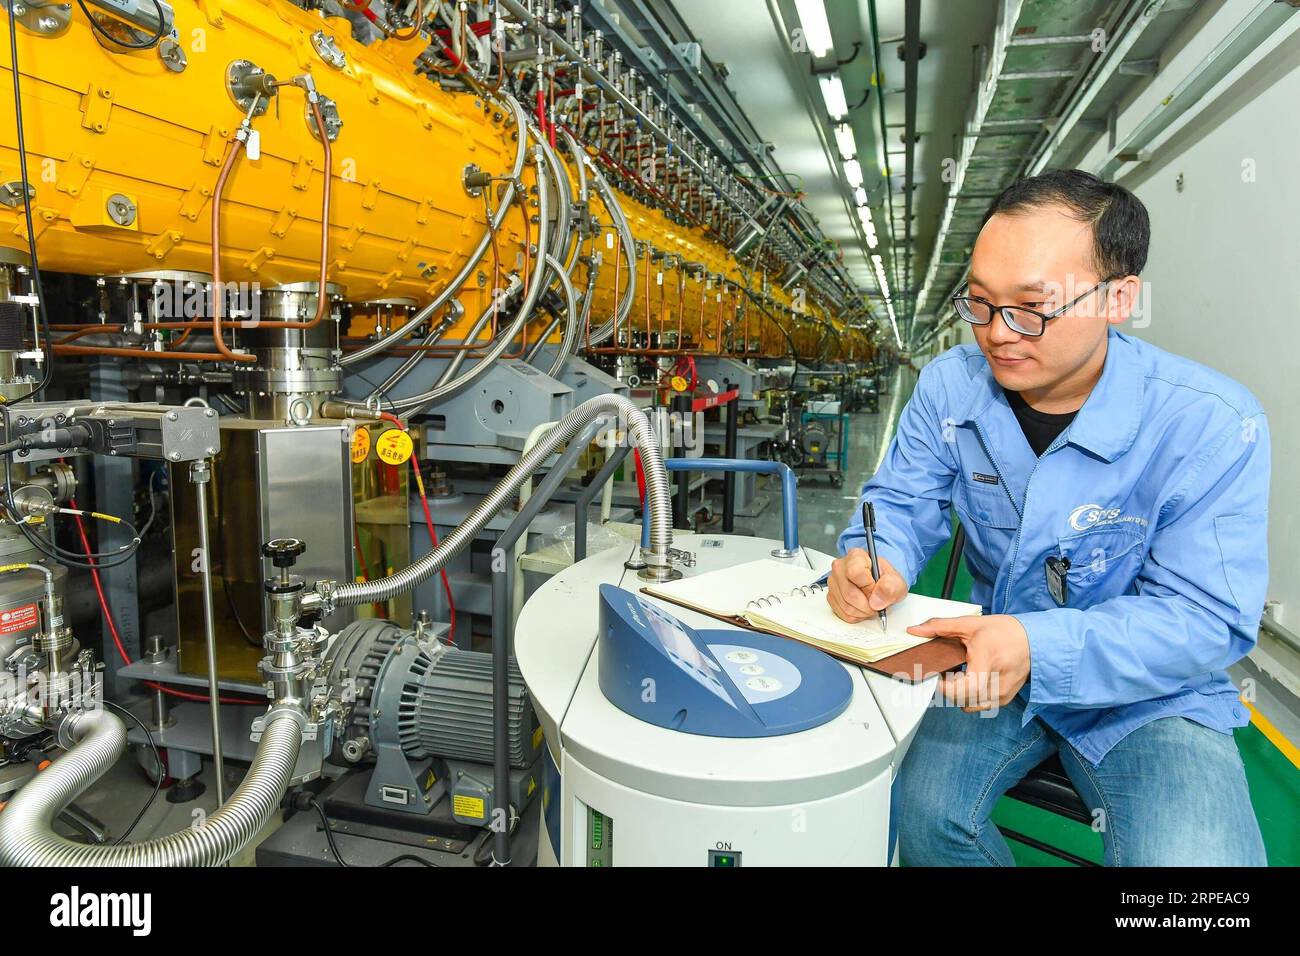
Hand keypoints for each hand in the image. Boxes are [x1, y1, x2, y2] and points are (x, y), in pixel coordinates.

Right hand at [827, 549, 906, 623]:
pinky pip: (842, 612)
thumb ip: (891, 587)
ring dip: (862, 612)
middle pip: (849, 593)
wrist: (879, 584)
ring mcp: (833, 582)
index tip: (876, 590)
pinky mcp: (831, 596)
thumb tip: (876, 600)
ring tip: (871, 605)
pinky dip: (856, 615)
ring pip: (846, 605)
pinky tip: (862, 608)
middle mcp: (840, 567)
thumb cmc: (885, 580)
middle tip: (876, 603)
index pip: (856, 572)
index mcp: (856, 556)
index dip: (868, 587)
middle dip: (867, 605)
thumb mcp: (897, 581)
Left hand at [906, 615, 1030, 712]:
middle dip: (948, 689)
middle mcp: (997, 683)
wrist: (1035, 640)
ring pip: (969, 706)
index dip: (945, 688)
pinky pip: (979, 705)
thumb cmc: (1005, 631)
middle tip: (944, 672)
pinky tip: (971, 680)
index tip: (937, 676)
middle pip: (962, 700)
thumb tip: (914, 630)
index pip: (964, 689)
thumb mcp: (970, 624)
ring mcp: (1002, 694)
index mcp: (987, 661)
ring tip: (959, 675)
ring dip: (959, 694)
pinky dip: (970, 696)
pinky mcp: (1005, 699)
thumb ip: (940, 627)